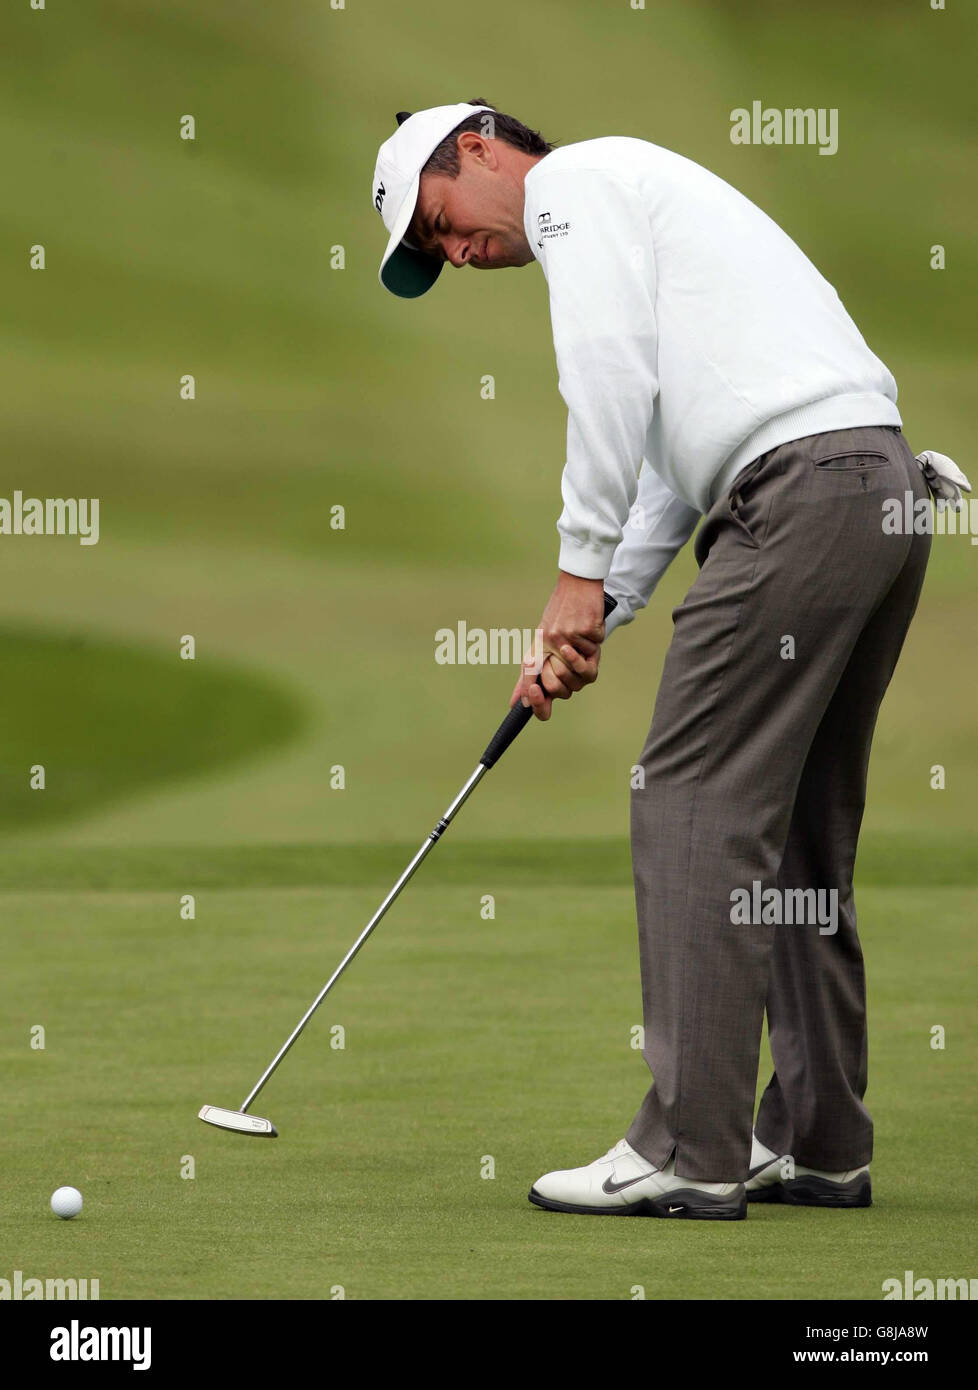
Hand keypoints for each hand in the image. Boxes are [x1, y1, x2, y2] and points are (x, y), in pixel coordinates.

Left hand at [509, 572, 605, 721]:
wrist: (576, 584)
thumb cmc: (561, 613)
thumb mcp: (542, 641)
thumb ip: (531, 673)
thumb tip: (516, 703)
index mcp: (537, 651)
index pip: (534, 689)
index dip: (537, 703)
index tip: (538, 694)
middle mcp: (549, 646)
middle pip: (561, 689)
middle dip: (569, 678)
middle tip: (568, 655)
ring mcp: (566, 639)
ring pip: (581, 675)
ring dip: (584, 661)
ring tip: (579, 642)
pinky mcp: (584, 631)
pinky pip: (595, 652)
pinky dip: (595, 642)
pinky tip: (588, 629)